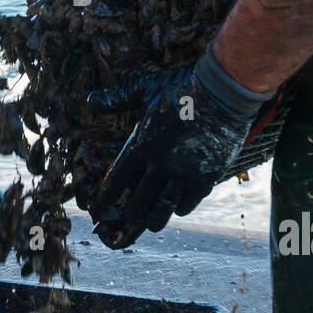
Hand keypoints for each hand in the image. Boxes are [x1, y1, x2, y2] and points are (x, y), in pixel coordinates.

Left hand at [88, 49, 273, 249]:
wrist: (222, 92)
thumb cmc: (182, 88)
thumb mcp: (146, 89)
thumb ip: (118, 99)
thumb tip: (90, 101)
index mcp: (142, 145)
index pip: (117, 180)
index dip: (107, 197)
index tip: (101, 205)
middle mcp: (160, 164)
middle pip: (139, 202)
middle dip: (130, 214)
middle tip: (127, 220)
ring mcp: (184, 174)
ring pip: (163, 210)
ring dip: (154, 220)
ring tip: (151, 224)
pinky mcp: (206, 177)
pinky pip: (188, 203)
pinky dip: (180, 208)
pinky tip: (177, 209)